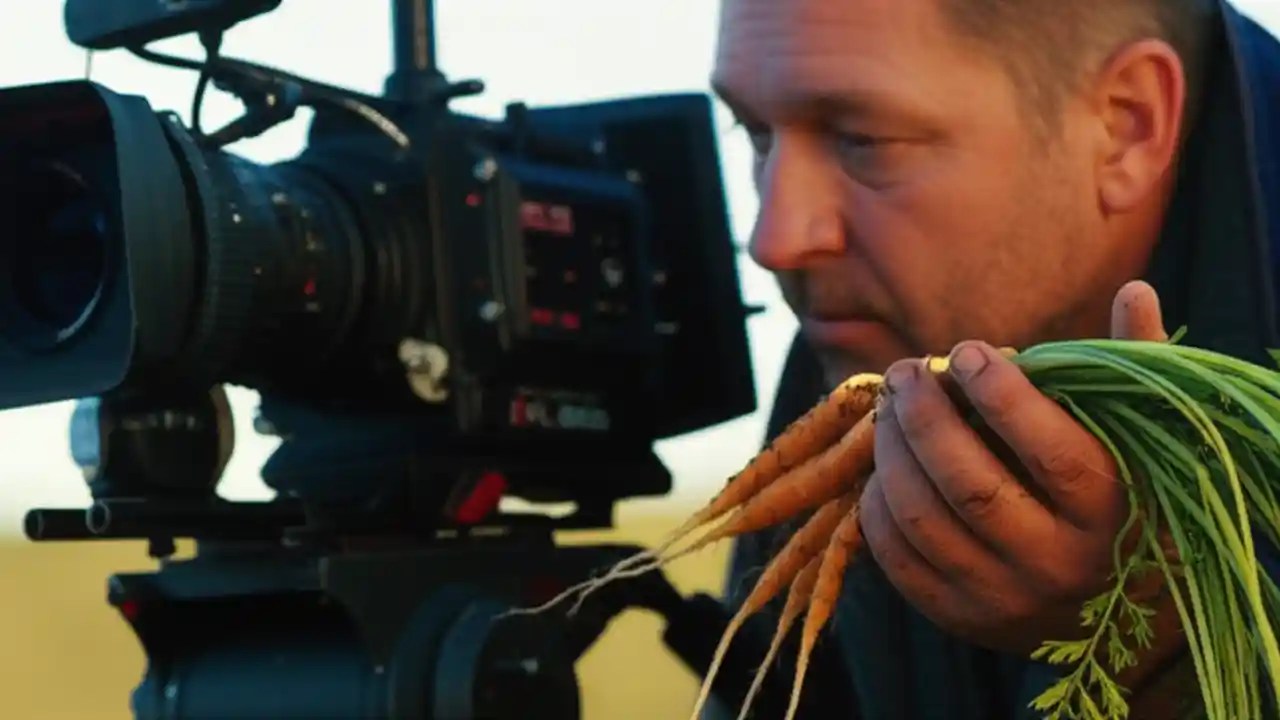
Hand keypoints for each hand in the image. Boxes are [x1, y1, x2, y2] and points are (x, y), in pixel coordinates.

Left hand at [859, 280, 1180, 663]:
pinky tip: (882, 465)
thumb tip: (1134, 290)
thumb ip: (1133, 367)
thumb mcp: (1136, 437)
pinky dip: (877, 505)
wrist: (1110, 612)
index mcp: (1112, 514)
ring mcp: (1004, 597)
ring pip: (924, 518)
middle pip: (971, 485)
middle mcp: (1059, 564)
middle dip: (925, 417)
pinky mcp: (959, 616)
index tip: (966, 352)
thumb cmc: (1116, 496)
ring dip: (891, 452)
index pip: (1053, 452)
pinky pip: (899, 558)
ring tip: (885, 408)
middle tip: (904, 371)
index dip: (1002, 395)